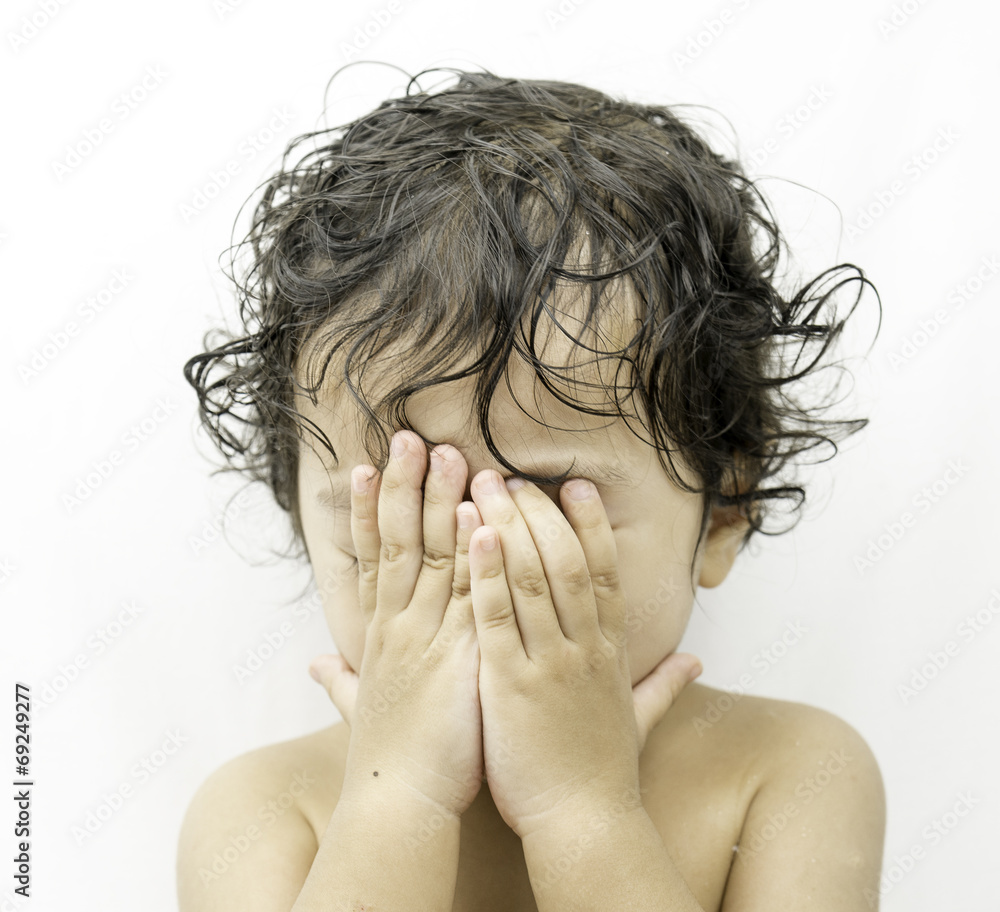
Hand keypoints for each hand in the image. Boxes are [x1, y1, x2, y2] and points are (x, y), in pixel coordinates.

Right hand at [309, 431, 485, 816]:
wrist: (398, 803)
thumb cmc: (386, 757)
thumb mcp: (360, 708)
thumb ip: (341, 680)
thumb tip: (319, 666)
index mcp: (378, 633)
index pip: (368, 557)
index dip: (365, 510)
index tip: (366, 466)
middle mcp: (397, 624)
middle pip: (396, 541)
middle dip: (402, 487)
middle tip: (409, 437)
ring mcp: (426, 635)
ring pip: (429, 555)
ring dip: (436, 501)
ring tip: (442, 453)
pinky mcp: (460, 654)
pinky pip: (467, 593)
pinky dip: (470, 553)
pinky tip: (475, 515)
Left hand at [467, 473, 700, 837]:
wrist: (585, 826)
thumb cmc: (603, 773)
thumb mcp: (639, 720)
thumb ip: (665, 684)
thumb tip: (695, 660)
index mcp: (609, 651)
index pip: (603, 572)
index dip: (590, 524)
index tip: (573, 485)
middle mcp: (584, 647)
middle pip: (565, 560)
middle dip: (538, 511)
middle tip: (512, 472)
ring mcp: (549, 662)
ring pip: (533, 578)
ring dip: (509, 526)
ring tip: (486, 484)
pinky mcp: (511, 684)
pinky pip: (498, 618)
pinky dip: (487, 574)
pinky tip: (475, 536)